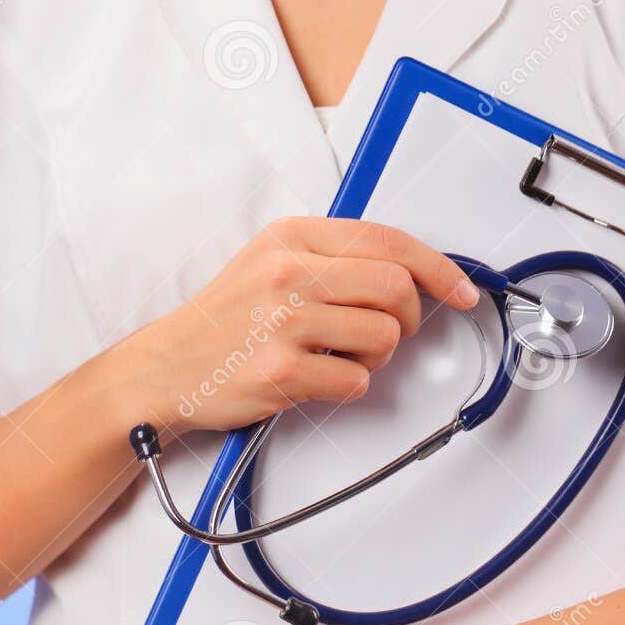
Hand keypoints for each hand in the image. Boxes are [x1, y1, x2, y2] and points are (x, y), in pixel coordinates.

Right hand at [119, 217, 479, 433]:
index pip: (389, 241)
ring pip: (384, 337)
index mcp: (291, 238)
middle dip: (409, 318)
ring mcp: (282, 321)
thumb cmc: (223, 322)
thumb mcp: (270, 263)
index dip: (439, 269)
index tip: (462, 291)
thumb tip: (410, 273)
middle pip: (397, 287)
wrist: (163, 369)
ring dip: (377, 357)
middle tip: (387, 333)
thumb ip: (333, 259)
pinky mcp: (279, 371)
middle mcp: (287, 272)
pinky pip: (355, 381)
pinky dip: (348, 386)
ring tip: (341, 358)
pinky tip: (316, 379)